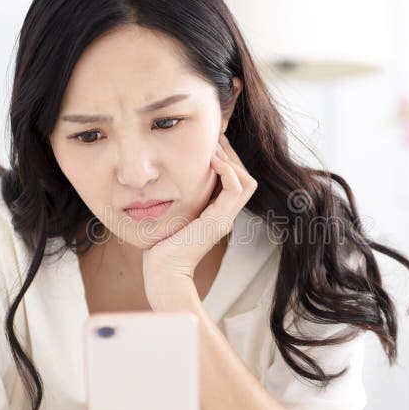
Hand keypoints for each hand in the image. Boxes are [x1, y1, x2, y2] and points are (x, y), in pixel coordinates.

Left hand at [142, 133, 257, 306]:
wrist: (163, 271)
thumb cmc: (162, 246)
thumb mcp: (173, 215)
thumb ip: (178, 200)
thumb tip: (167, 179)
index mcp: (218, 214)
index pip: (237, 180)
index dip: (228, 159)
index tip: (210, 144)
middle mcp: (226, 215)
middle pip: (246, 177)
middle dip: (231, 154)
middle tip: (214, 138)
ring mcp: (225, 219)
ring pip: (246, 180)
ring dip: (231, 159)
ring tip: (213, 148)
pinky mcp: (218, 221)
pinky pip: (235, 188)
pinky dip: (227, 170)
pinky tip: (211, 161)